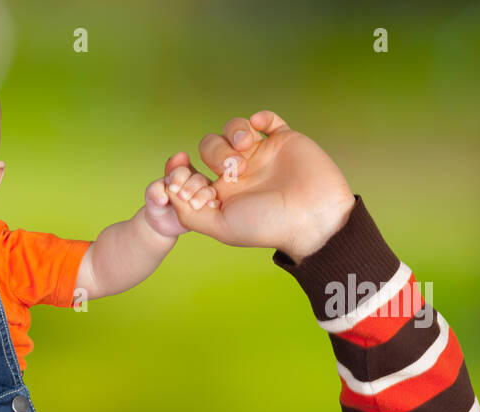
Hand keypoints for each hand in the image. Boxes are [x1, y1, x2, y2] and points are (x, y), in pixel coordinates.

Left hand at [142, 172, 217, 237]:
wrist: (162, 222)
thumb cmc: (156, 204)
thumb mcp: (151, 197)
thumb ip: (154, 192)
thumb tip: (163, 198)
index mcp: (180, 174)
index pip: (182, 171)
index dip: (178, 178)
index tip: (172, 188)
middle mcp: (194, 180)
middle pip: (198, 179)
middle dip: (191, 187)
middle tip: (182, 197)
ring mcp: (204, 193)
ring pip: (208, 190)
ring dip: (203, 196)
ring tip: (194, 204)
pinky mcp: (210, 206)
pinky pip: (215, 203)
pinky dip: (213, 204)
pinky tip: (210, 207)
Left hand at [159, 111, 355, 261]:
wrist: (313, 217)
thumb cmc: (266, 225)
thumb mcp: (219, 225)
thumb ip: (189, 212)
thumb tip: (167, 190)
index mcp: (221, 193)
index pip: (191, 171)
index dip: (185, 171)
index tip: (192, 179)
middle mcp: (239, 172)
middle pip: (209, 145)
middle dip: (215, 153)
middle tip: (233, 169)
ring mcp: (262, 154)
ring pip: (233, 128)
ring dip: (234, 132)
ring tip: (246, 147)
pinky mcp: (284, 140)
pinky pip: (267, 119)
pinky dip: (260, 117)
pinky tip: (260, 127)